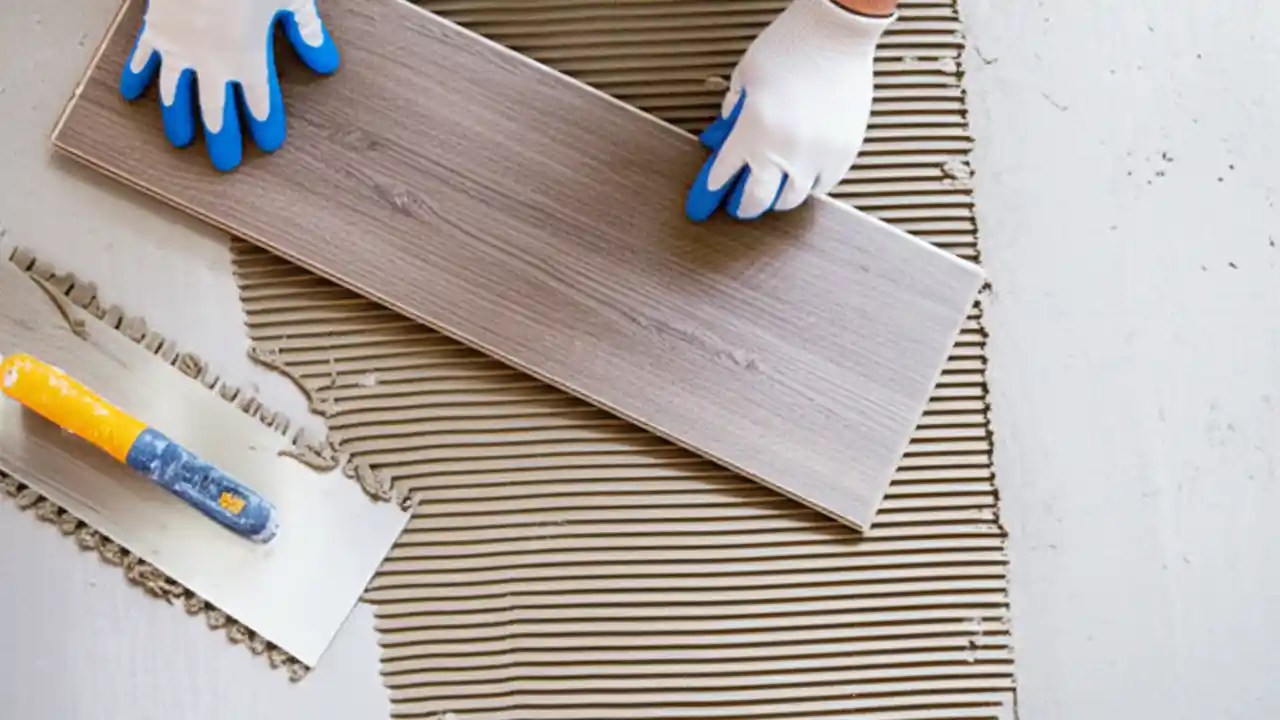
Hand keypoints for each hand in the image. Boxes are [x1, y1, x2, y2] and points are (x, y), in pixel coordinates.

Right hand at [119, 0, 339, 171]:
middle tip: (224, 163)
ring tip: (179, 141)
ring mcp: (178, 45)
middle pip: (216, 110)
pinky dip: (135, 76)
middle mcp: (210, 59)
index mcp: (247, 56)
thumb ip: (306, 33)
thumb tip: (326, 64)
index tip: (267, 144)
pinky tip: (131, 95)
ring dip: (177, 118)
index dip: (264, 125)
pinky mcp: (155, 26)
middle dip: (222, 138)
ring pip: (175, 93)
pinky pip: (141, 58)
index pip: (260, 102)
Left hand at [686, 0, 892, 221]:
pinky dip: (806, 187)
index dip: (706, 195)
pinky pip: (821, 187)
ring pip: (790, 200)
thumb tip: (721, 137)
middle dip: (740, 207)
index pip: (722, 176)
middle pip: (755, 201)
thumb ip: (731, 113)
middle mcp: (784, 149)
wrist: (837, 31)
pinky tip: (798, 179)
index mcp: (753, 129)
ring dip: (774, 198)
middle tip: (734, 205)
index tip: (700, 206)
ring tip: (768, 190)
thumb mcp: (745, 77)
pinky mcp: (843, 152)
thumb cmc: (792, 45)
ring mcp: (817, 154)